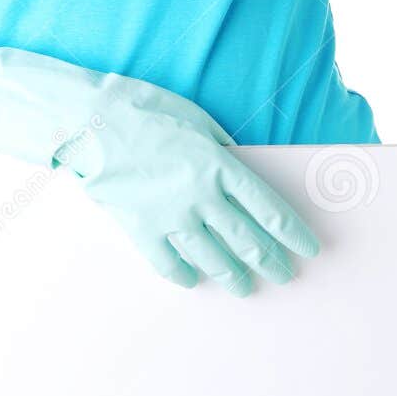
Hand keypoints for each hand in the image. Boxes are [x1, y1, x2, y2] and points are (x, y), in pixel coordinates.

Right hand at [60, 73, 321, 297]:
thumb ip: (222, 147)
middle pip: (247, 241)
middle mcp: (200, 196)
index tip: (307, 249)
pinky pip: (169, 264)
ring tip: (245, 287)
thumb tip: (239, 167)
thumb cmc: (143, 108)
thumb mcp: (195, 117)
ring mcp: (170, 217)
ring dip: (234, 277)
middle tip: (285, 275)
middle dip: (272, 262)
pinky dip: (185, 276)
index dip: (293, 234)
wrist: (89, 121)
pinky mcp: (140, 230)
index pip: (269, 209)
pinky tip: (195, 280)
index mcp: (219, 165)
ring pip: (213, 259)